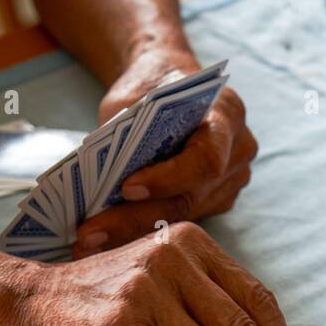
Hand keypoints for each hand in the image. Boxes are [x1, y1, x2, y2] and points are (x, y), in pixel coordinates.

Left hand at [76, 50, 257, 253]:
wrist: (169, 84)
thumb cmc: (151, 87)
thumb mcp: (131, 97)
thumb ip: (126, 133)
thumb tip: (101, 184)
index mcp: (227, 115)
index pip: (206, 158)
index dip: (168, 179)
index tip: (126, 189)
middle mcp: (238, 153)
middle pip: (189, 199)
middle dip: (135, 218)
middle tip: (89, 234)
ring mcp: (230, 183)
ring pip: (180, 218)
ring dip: (131, 232)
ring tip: (87, 241)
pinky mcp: (214, 203)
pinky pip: (177, 221)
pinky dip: (140, 229)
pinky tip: (104, 237)